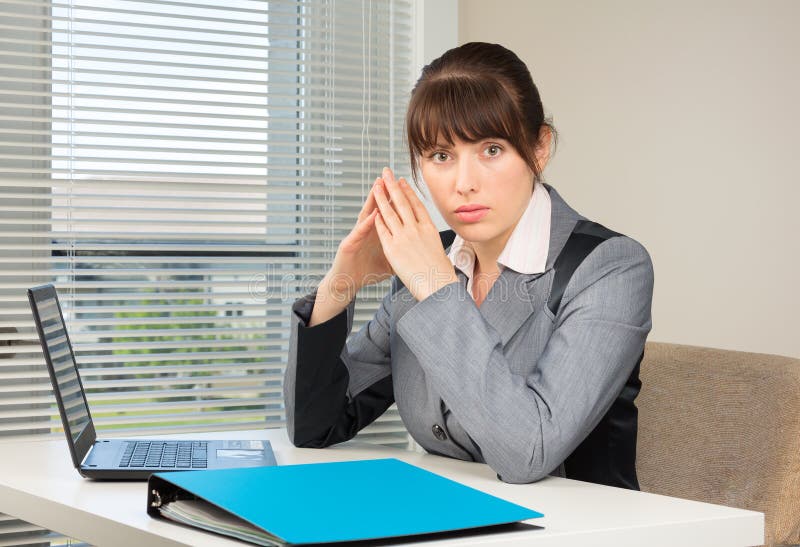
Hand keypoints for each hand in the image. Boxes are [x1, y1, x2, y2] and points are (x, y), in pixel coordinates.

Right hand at [324, 177, 393, 299]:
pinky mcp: (348, 245)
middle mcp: (368, 231)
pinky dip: (366, 224)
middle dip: (384, 192)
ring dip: (372, 200)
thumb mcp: (390, 262)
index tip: (405, 186)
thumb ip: (402, 253)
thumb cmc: (367, 272)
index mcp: (379, 234)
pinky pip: (359, 233)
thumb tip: (419, 252)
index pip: (389, 213)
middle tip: (391, 176)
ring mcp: (358, 237)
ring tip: (378, 186)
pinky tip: (372, 215)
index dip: (396, 200)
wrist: (347, 284)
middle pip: (378, 208)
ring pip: (366, 215)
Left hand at [373, 167, 457, 300]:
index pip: (417, 205)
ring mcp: (404, 237)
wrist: (438, 286)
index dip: (408, 192)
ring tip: (376, 185)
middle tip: (387, 173)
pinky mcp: (393, 248)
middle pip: (402, 202)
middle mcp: (417, 229)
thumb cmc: (441, 274)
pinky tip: (372, 210)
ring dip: (382, 197)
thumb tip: (430, 240)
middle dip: (393, 185)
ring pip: (390, 212)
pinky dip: (377, 218)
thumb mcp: (439, 251)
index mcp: (429, 229)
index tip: (403, 182)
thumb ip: (431, 241)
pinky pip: (382, 229)